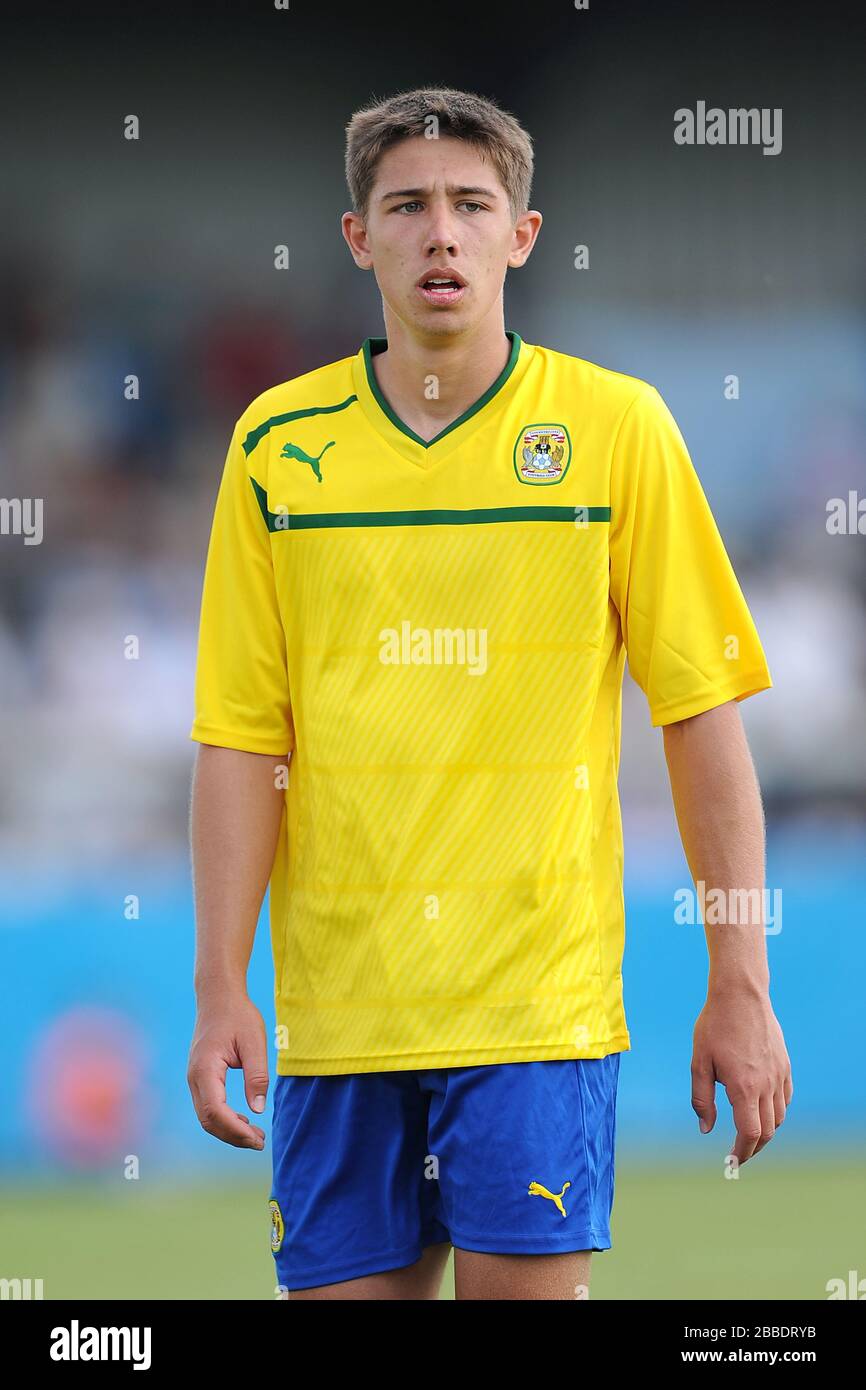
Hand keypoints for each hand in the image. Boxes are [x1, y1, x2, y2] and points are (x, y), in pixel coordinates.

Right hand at [187, 992, 269, 1148]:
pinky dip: (224, 1120)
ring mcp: (194, 1079)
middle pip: (208, 1120)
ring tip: (256, 1136)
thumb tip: (258, 1110)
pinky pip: (208, 1107)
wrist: (219, 997)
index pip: (214, 1111)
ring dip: (229, 1130)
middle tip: (261, 1142)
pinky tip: (244, 1121)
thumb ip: (257, 1075)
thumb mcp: (254, 1042)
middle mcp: (194, 1077)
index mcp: (205, 1069)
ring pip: (206, 1117)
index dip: (235, 1130)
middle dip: (233, 1136)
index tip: (257, 1138)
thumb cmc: (238, 1016)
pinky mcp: (200, 1078)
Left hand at [691, 989, 792, 1165]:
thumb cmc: (714, 1026)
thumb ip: (702, 1099)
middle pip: (767, 1131)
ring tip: (748, 1133)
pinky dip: (776, 1111)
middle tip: (738, 1154)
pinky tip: (762, 1109)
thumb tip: (705, 1129)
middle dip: (753, 1147)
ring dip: (765, 1131)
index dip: (742, 1152)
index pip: (750, 1133)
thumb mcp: (699, 1062)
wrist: (741, 995)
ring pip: (779, 1116)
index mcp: (744, 1087)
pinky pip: (785, 1098)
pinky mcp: (784, 1065)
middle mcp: (766, 1085)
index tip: (732, 1161)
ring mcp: (779, 1075)